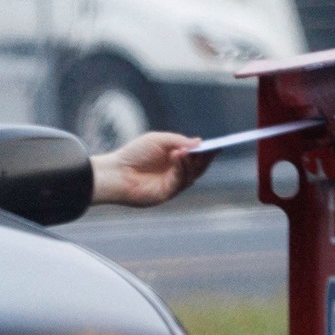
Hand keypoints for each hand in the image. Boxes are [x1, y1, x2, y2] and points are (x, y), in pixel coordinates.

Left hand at [90, 132, 213, 206]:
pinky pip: (180, 180)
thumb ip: (178, 140)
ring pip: (192, 174)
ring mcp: (173, 184)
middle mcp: (176, 172)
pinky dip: (181, 167)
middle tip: (212, 148)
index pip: (196, 156)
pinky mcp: (167, 193)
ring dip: (191, 161)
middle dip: (205, 158)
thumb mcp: (157, 140)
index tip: (219, 144)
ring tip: (186, 150)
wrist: (116, 172)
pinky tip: (178, 156)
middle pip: (198, 167)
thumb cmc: (133, 154)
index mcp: (175, 159)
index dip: (207, 151)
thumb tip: (199, 142)